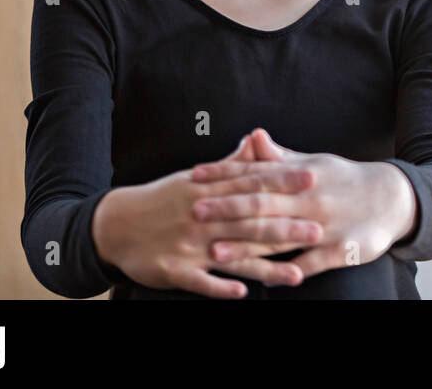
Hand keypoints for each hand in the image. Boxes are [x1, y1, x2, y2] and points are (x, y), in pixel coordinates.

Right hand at [91, 134, 321, 297]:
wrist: (114, 224)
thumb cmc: (162, 199)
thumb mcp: (194, 178)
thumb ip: (229, 164)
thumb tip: (255, 140)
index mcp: (208, 190)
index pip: (252, 184)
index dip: (283, 182)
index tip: (312, 179)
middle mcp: (202, 216)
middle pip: (249, 222)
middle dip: (285, 226)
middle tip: (318, 230)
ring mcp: (189, 245)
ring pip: (232, 255)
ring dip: (265, 265)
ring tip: (296, 274)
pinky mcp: (174, 270)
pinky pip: (200, 281)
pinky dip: (220, 286)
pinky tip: (243, 292)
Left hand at [190, 128, 416, 285]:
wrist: (392, 198)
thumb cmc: (345, 179)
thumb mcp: (315, 162)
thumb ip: (280, 156)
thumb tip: (253, 136)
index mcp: (302, 175)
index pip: (256, 173)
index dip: (225, 175)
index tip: (195, 177)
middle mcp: (310, 200)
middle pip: (263, 205)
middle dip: (227, 209)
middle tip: (194, 213)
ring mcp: (325, 226)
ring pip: (280, 237)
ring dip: (246, 246)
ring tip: (215, 253)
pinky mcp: (341, 250)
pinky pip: (311, 264)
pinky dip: (290, 272)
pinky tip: (266, 281)